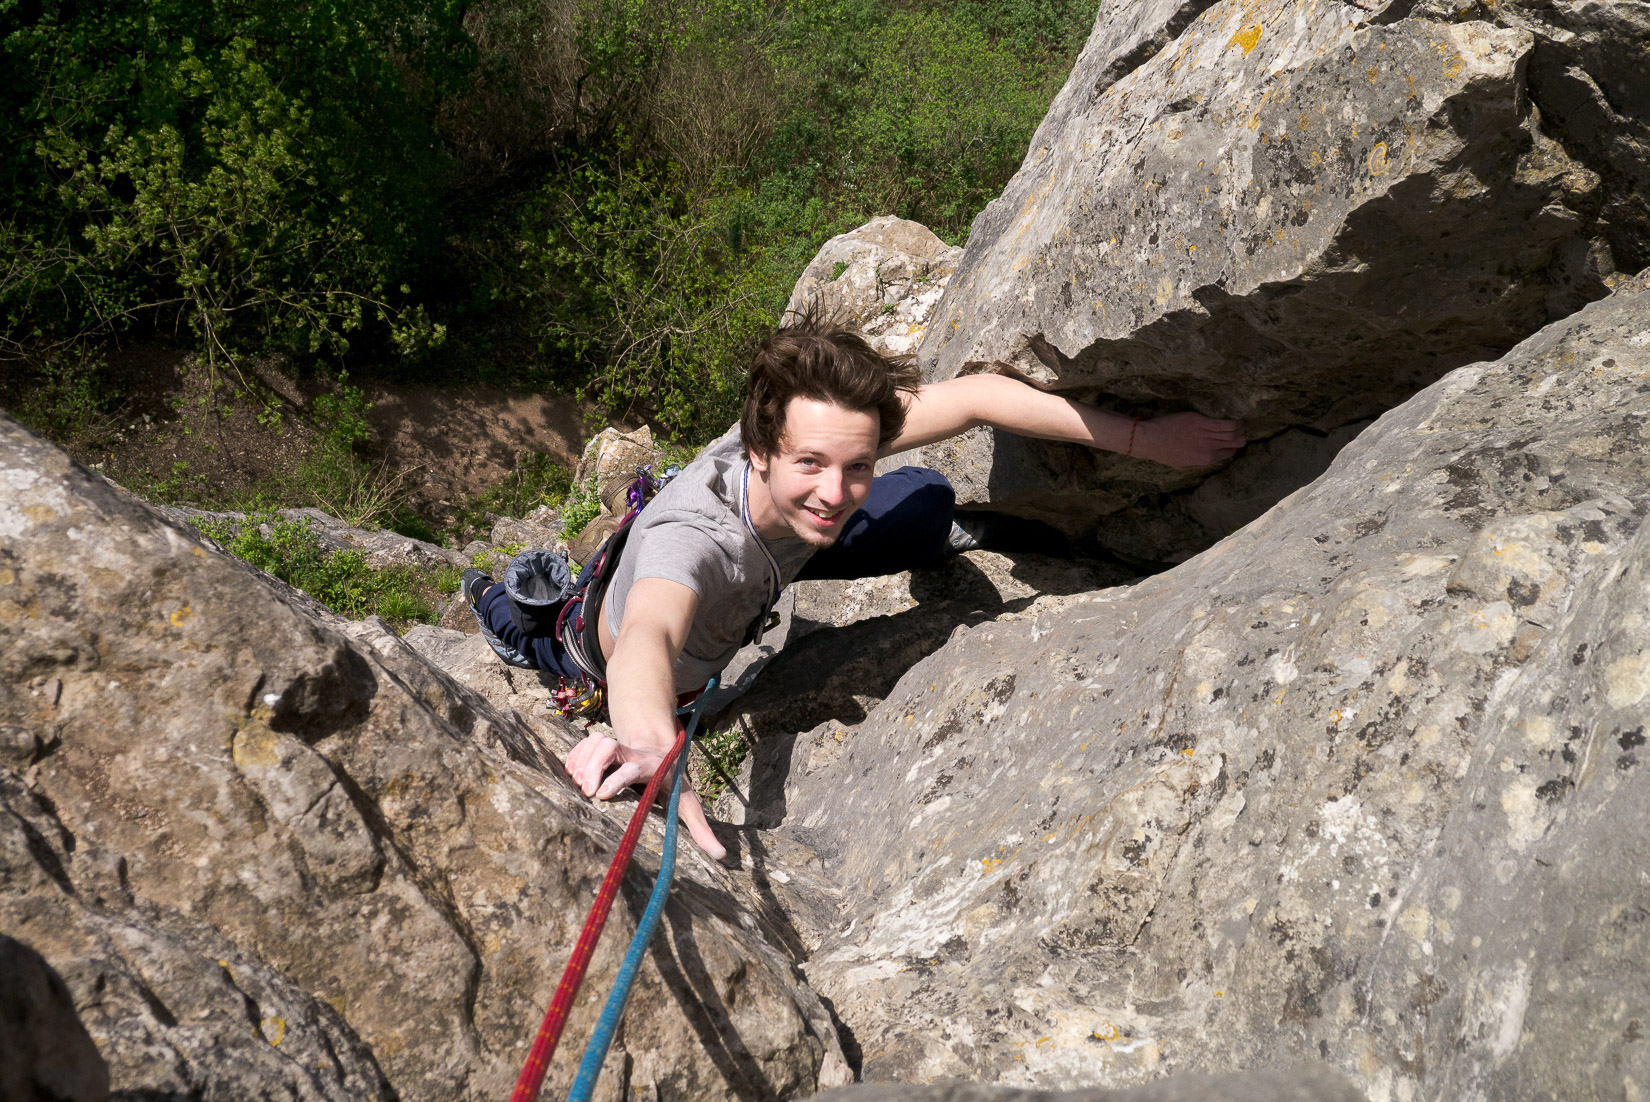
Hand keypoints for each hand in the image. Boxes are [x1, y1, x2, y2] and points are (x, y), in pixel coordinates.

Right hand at [564, 731, 727, 859]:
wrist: (662, 752)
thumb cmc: (673, 785)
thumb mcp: (688, 804)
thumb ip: (701, 829)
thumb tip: (720, 855)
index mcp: (653, 766)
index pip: (634, 766)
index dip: (618, 779)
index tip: (602, 795)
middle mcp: (634, 753)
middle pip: (610, 746)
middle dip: (594, 765)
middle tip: (585, 791)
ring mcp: (618, 747)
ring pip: (596, 740)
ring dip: (582, 760)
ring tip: (576, 783)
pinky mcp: (603, 747)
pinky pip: (585, 743)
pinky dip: (574, 756)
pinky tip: (571, 774)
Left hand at [1133, 412, 1245, 469]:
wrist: (1151, 440)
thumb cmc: (1165, 453)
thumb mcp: (1184, 466)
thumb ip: (1202, 465)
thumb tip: (1218, 461)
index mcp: (1206, 460)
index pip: (1230, 453)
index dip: (1234, 447)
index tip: (1235, 439)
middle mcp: (1209, 449)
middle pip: (1236, 443)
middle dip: (1242, 437)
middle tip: (1241, 430)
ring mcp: (1206, 435)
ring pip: (1234, 433)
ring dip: (1241, 427)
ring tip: (1242, 423)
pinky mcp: (1201, 422)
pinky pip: (1225, 423)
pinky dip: (1235, 421)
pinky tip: (1239, 419)